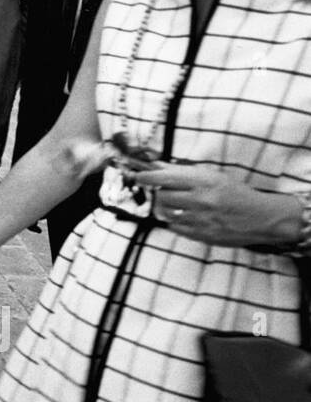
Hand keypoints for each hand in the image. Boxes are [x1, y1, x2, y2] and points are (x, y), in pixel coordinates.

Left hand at [132, 163, 297, 247]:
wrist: (262, 218)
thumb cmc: (236, 194)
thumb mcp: (214, 176)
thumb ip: (184, 172)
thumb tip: (156, 165)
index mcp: (204, 182)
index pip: (166, 178)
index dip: (147, 177)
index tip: (138, 176)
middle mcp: (201, 200)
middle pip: (162, 196)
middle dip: (161, 193)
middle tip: (168, 192)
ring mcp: (200, 220)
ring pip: (166, 212)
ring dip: (166, 208)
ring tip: (179, 204)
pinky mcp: (201, 235)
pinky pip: (174, 227)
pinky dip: (175, 221)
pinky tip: (187, 217)